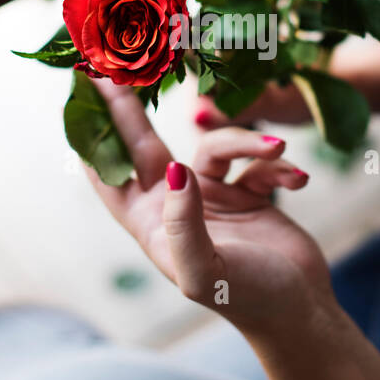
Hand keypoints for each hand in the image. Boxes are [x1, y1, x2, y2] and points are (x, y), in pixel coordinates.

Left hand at [88, 79, 333, 336]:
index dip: (92, 135)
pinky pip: (257, 162)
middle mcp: (174, 205)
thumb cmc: (246, 299)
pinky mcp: (248, 194)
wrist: (300, 312)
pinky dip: (279, 166)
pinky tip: (299, 180)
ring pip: (215, 145)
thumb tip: (173, 167)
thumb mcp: (205, 269)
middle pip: (144, 145)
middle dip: (131, 108)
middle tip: (116, 67)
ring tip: (277, 150)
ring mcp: (211, 197)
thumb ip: (183, 221)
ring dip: (246, 142)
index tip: (79, 92)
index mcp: (150, 225)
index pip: (108, 173)